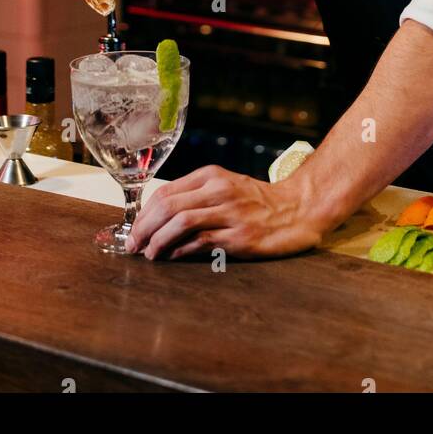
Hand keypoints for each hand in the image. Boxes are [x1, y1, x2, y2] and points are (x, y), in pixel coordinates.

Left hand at [124, 164, 325, 260]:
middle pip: (168, 206)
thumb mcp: (226, 187)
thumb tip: (159, 219)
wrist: (298, 208)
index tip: (134, 230)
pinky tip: (172, 257)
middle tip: (134, 245)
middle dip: (144, 228)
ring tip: (149, 254)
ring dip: (158, 241)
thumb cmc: (258, 201)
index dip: (144, 213)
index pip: (166, 192)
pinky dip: (181, 250)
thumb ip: (196, 197)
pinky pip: (202, 242)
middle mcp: (219, 190)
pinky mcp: (240, 236)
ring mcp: (231, 213)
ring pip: (181, 222)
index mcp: (211, 176)